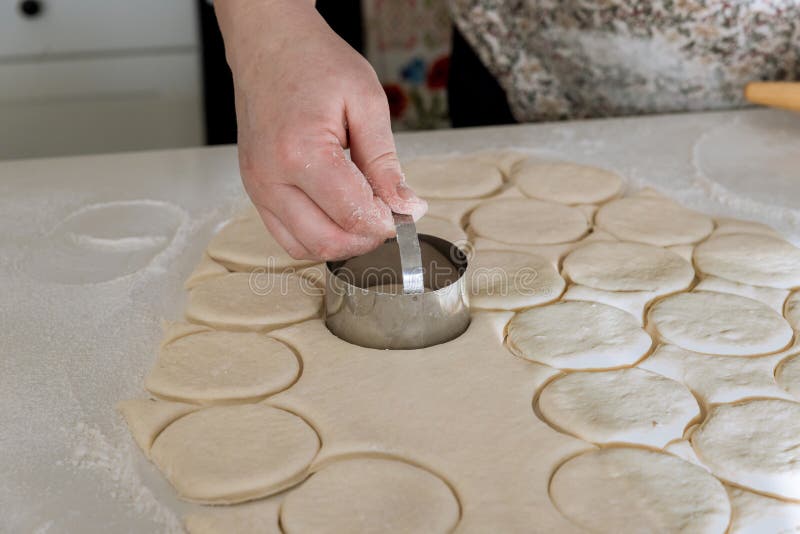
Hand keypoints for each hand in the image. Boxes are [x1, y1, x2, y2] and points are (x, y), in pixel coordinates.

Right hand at [215, 0, 426, 260]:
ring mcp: (258, 188)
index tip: (405, 211)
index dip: (387, 222)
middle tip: (389, 216)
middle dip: (368, 238)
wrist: (269, 45)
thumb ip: (385, 163)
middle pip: (328, 241)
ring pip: (305, 248)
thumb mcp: (366, 102)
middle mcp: (271, 177)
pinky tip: (340, 217)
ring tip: (365, 214)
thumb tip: (406, 207)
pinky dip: (318, 239)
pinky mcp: (255, 192)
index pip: (352, 215)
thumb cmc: (314, 63)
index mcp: (301, 152)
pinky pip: (288, 237)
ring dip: (343, 244)